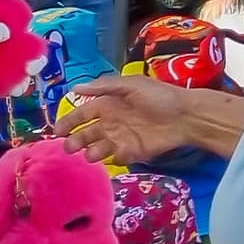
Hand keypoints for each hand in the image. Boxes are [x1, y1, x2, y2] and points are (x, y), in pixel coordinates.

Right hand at [59, 76, 191, 164]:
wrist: (186, 116)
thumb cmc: (160, 96)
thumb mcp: (132, 85)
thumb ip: (104, 86)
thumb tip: (75, 87)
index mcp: (109, 104)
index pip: (82, 114)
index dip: (68, 122)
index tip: (56, 131)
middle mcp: (111, 122)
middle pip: (85, 134)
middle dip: (75, 141)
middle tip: (69, 147)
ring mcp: (120, 138)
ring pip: (96, 148)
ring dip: (89, 152)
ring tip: (90, 153)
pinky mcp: (132, 152)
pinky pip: (115, 158)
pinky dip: (110, 158)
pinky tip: (115, 154)